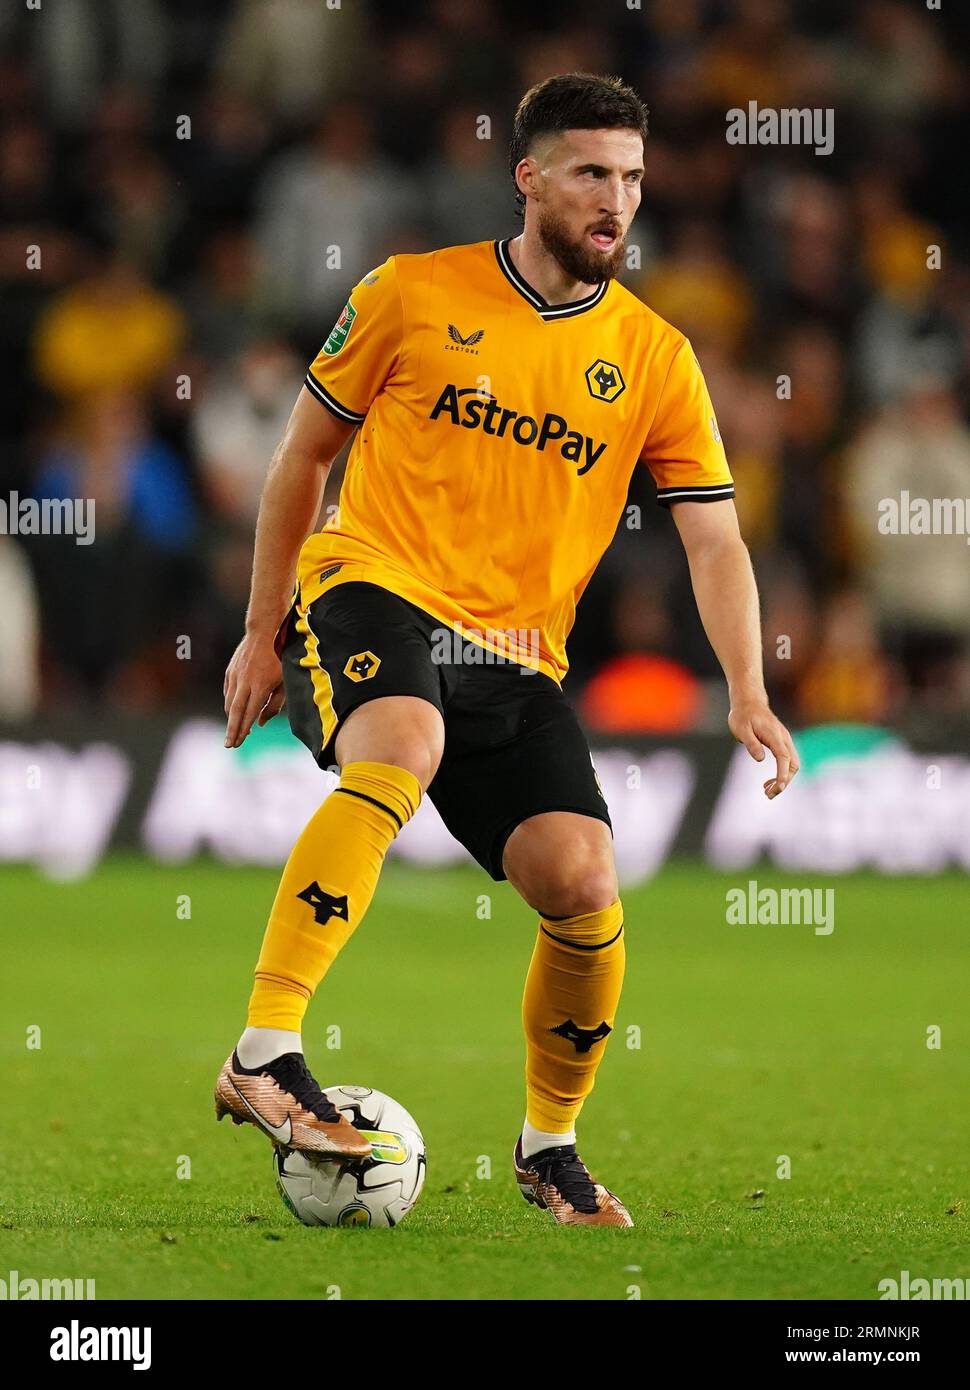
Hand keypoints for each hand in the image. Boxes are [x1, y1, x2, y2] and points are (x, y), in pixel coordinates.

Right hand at [223, 633, 284, 748]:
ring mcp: (236, 676)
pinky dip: (229, 702)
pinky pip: (228, 691)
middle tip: (229, 745)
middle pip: (235, 712)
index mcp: (260, 687)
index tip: (238, 743)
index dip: (243, 730)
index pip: (249, 714)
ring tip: (233, 731)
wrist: (266, 630)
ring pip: (230, 702)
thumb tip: (260, 723)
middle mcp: (245, 683)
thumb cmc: (281, 657)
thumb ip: (274, 704)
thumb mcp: (285, 681)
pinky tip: (233, 710)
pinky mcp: (231, 670)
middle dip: (232, 730)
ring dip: (231, 718)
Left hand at [728, 697, 799, 798]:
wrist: (749, 702)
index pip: (784, 757)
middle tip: (769, 794)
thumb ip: (751, 743)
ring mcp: (784, 740)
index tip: (779, 787)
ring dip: (783, 779)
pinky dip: (781, 774)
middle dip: (784, 781)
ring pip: (792, 764)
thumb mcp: (741, 729)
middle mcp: (783, 738)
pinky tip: (768, 783)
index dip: (783, 774)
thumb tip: (760, 759)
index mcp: (774, 735)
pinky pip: (786, 761)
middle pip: (793, 764)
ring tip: (767, 792)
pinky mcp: (781, 743)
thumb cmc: (743, 715)